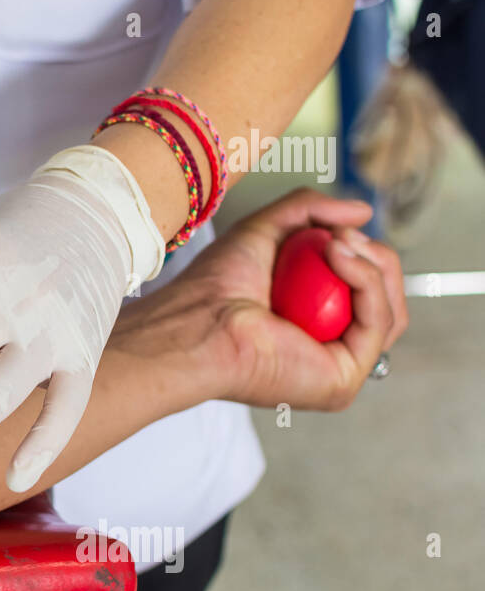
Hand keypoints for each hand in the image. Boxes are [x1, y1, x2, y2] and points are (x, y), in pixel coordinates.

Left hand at [172, 188, 408, 409]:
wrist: (198, 319)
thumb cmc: (216, 283)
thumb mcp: (267, 229)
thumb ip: (310, 209)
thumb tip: (364, 211)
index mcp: (314, 321)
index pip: (366, 289)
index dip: (364, 255)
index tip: (339, 228)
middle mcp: (327, 347)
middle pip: (386, 301)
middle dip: (377, 257)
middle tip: (343, 234)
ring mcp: (337, 367)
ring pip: (390, 311)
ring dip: (374, 264)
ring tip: (337, 242)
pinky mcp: (342, 381)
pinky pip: (378, 323)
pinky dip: (366, 282)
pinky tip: (338, 257)